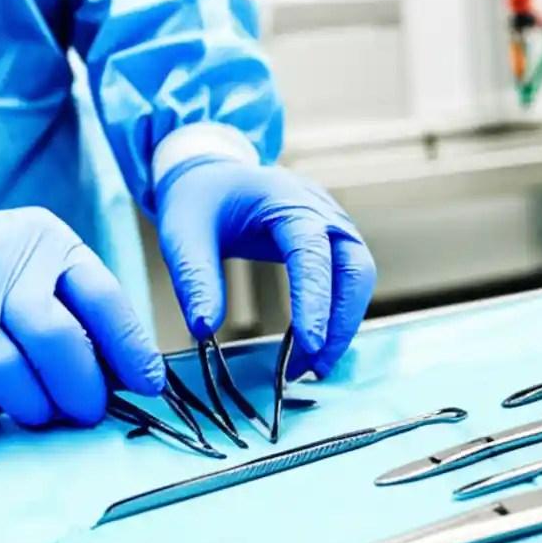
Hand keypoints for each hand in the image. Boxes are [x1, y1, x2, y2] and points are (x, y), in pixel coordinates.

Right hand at [0, 194, 163, 425]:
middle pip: (56, 338)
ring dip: (33, 406)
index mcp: (44, 240)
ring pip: (7, 370)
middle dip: (81, 388)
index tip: (149, 386)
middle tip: (88, 412)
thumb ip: (77, 311)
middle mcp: (0, 260)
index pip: (102, 298)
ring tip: (39, 411)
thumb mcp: (33, 268)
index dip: (131, 349)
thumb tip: (128, 378)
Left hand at [156, 157, 375, 376]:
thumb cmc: (199, 200)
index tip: (309, 344)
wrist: (213, 174)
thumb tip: (204, 330)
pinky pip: (347, 282)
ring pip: (359, 279)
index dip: (314, 299)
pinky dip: (336, 316)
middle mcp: (321, 211)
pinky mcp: (332, 243)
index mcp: (285, 200)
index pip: (312, 252)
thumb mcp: (182, 234)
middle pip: (355, 268)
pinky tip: (312, 346)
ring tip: (311, 366)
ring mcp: (333, 226)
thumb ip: (194, 279)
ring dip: (343, 325)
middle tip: (313, 367)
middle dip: (342, 322)